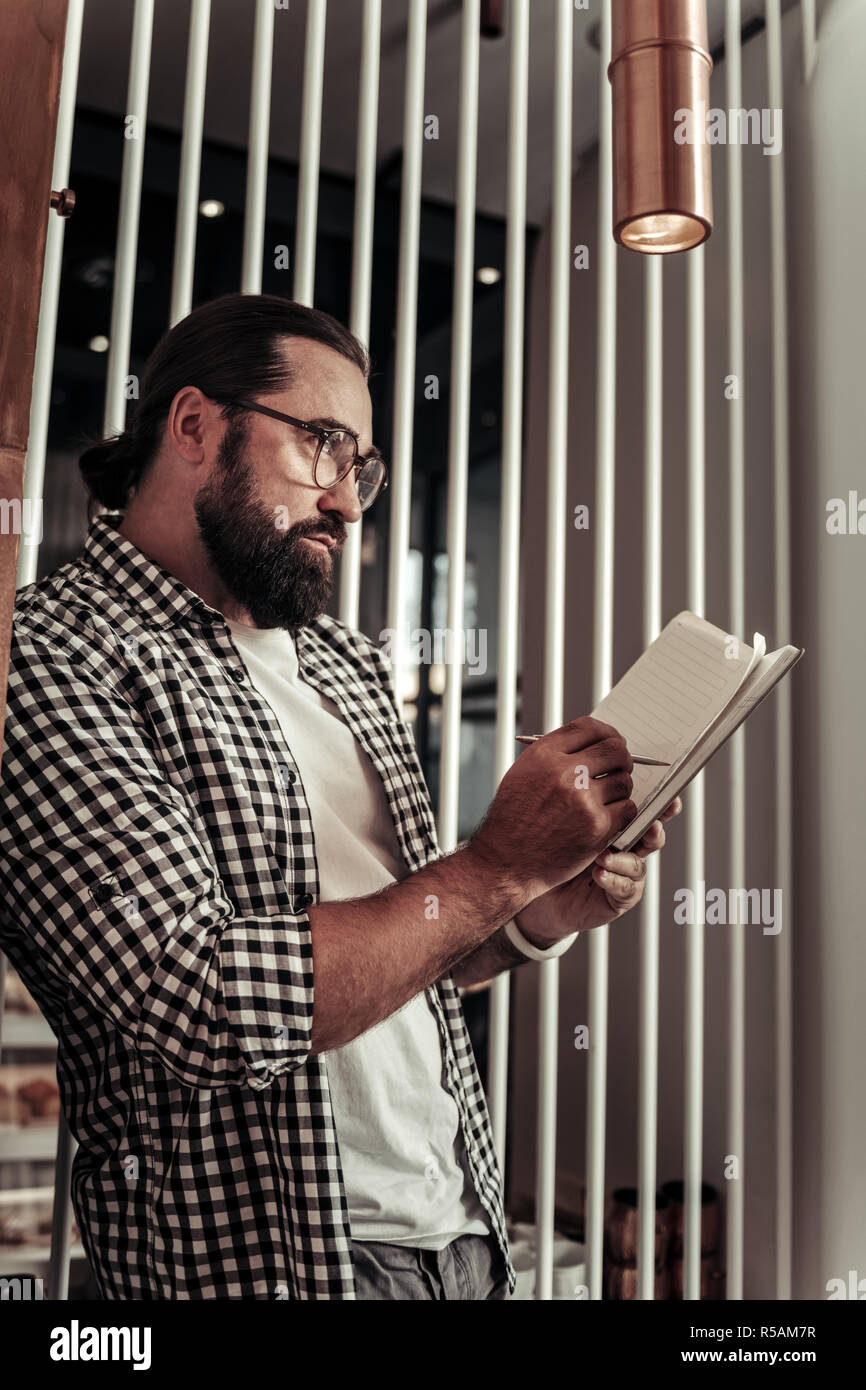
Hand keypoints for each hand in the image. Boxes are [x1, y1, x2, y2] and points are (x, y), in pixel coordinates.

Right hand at [468, 717, 635, 901]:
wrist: (506, 861)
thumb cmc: (513, 820)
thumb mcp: (522, 774)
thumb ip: (552, 756)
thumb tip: (588, 744)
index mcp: (543, 754)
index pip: (588, 727)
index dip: (606, 732)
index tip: (612, 740)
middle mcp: (564, 772)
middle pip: (614, 749)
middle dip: (622, 757)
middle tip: (621, 766)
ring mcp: (583, 799)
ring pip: (624, 780)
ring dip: (621, 788)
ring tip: (608, 798)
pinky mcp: (598, 826)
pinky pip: (628, 808)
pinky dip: (622, 812)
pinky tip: (609, 817)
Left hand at [514, 796, 682, 946]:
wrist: (537, 884)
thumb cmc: (550, 845)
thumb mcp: (561, 817)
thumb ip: (579, 796)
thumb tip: (586, 765)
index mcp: (619, 822)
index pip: (642, 808)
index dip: (659, 802)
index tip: (667, 796)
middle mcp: (627, 846)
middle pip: (651, 835)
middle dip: (655, 829)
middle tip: (650, 825)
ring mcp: (626, 872)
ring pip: (638, 864)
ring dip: (624, 859)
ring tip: (605, 855)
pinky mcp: (620, 896)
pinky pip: (624, 888)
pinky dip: (613, 879)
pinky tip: (599, 873)